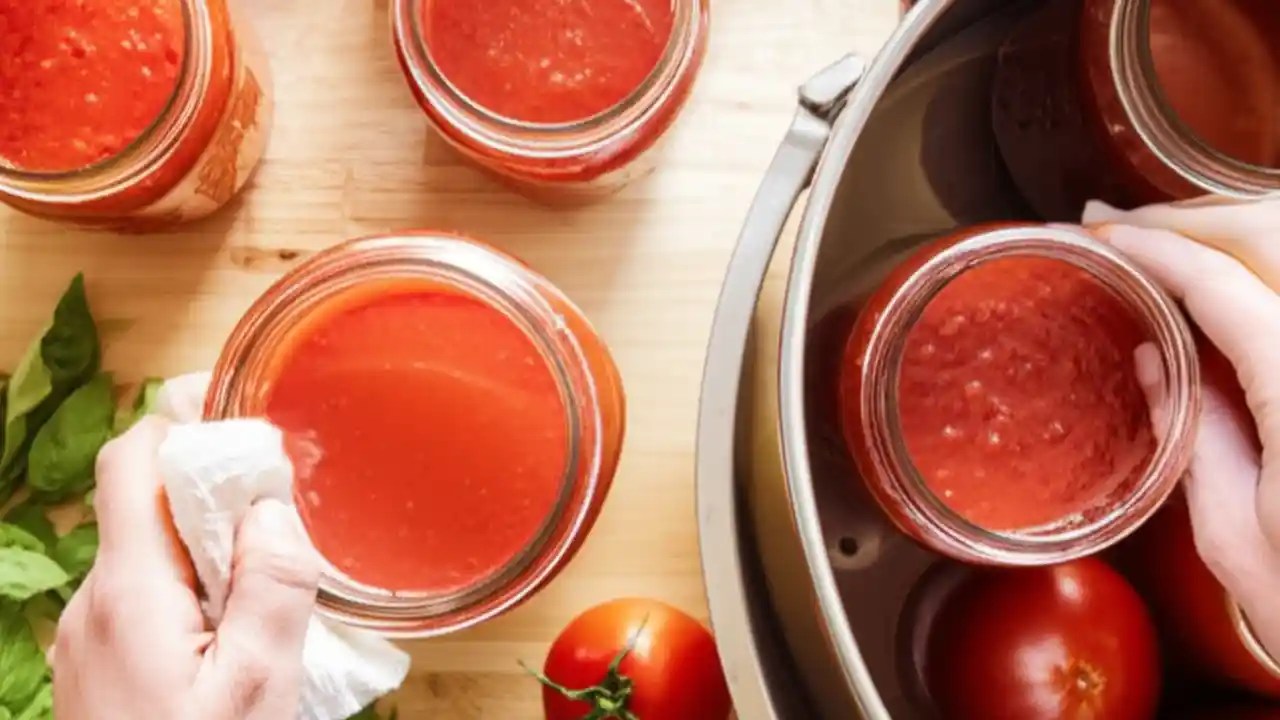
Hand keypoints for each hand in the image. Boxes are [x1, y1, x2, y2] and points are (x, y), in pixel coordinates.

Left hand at [52, 416, 320, 718]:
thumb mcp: (260, 687)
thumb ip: (272, 587)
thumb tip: (271, 508)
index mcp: (129, 593)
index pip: (132, 463)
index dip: (181, 422)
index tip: (242, 422)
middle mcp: (94, 604)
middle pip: (149, 507)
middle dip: (219, 498)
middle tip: (286, 522)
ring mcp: (89, 638)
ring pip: (153, 557)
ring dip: (213, 553)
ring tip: (274, 595)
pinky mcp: (99, 667)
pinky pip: (148, 601)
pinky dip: (197, 595)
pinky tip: (239, 638)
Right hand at [1086, 198, 1279, 661]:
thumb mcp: (1236, 541)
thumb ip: (1194, 436)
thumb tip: (1156, 361)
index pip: (1226, 283)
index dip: (1155, 247)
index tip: (1101, 237)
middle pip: (1277, 234)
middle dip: (1191, 216)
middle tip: (1120, 224)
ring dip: (1240, 227)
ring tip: (1174, 238)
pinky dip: (1274, 264)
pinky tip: (1238, 279)